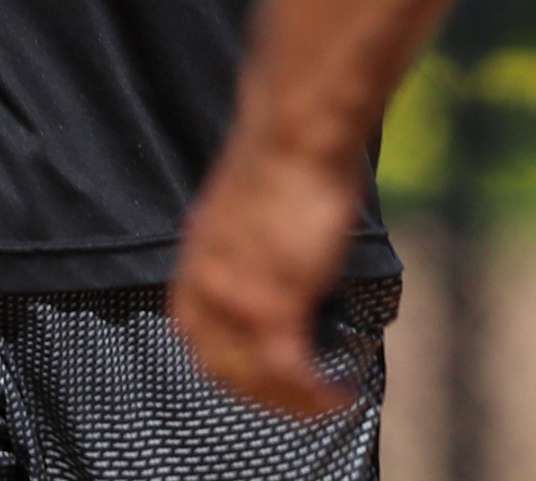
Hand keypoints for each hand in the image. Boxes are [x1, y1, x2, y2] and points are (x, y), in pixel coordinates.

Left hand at [172, 137, 365, 417]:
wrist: (298, 132)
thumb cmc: (291, 156)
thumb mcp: (256, 210)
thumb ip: (257, 247)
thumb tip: (284, 265)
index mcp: (197, 257)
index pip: (194, 331)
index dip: (226, 362)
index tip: (261, 376)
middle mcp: (206, 282)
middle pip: (219, 364)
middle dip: (261, 392)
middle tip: (300, 401)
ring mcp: (236, 297)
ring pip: (255, 376)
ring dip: (293, 401)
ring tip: (327, 402)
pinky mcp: (274, 303)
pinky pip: (292, 370)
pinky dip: (316, 393)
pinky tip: (342, 395)